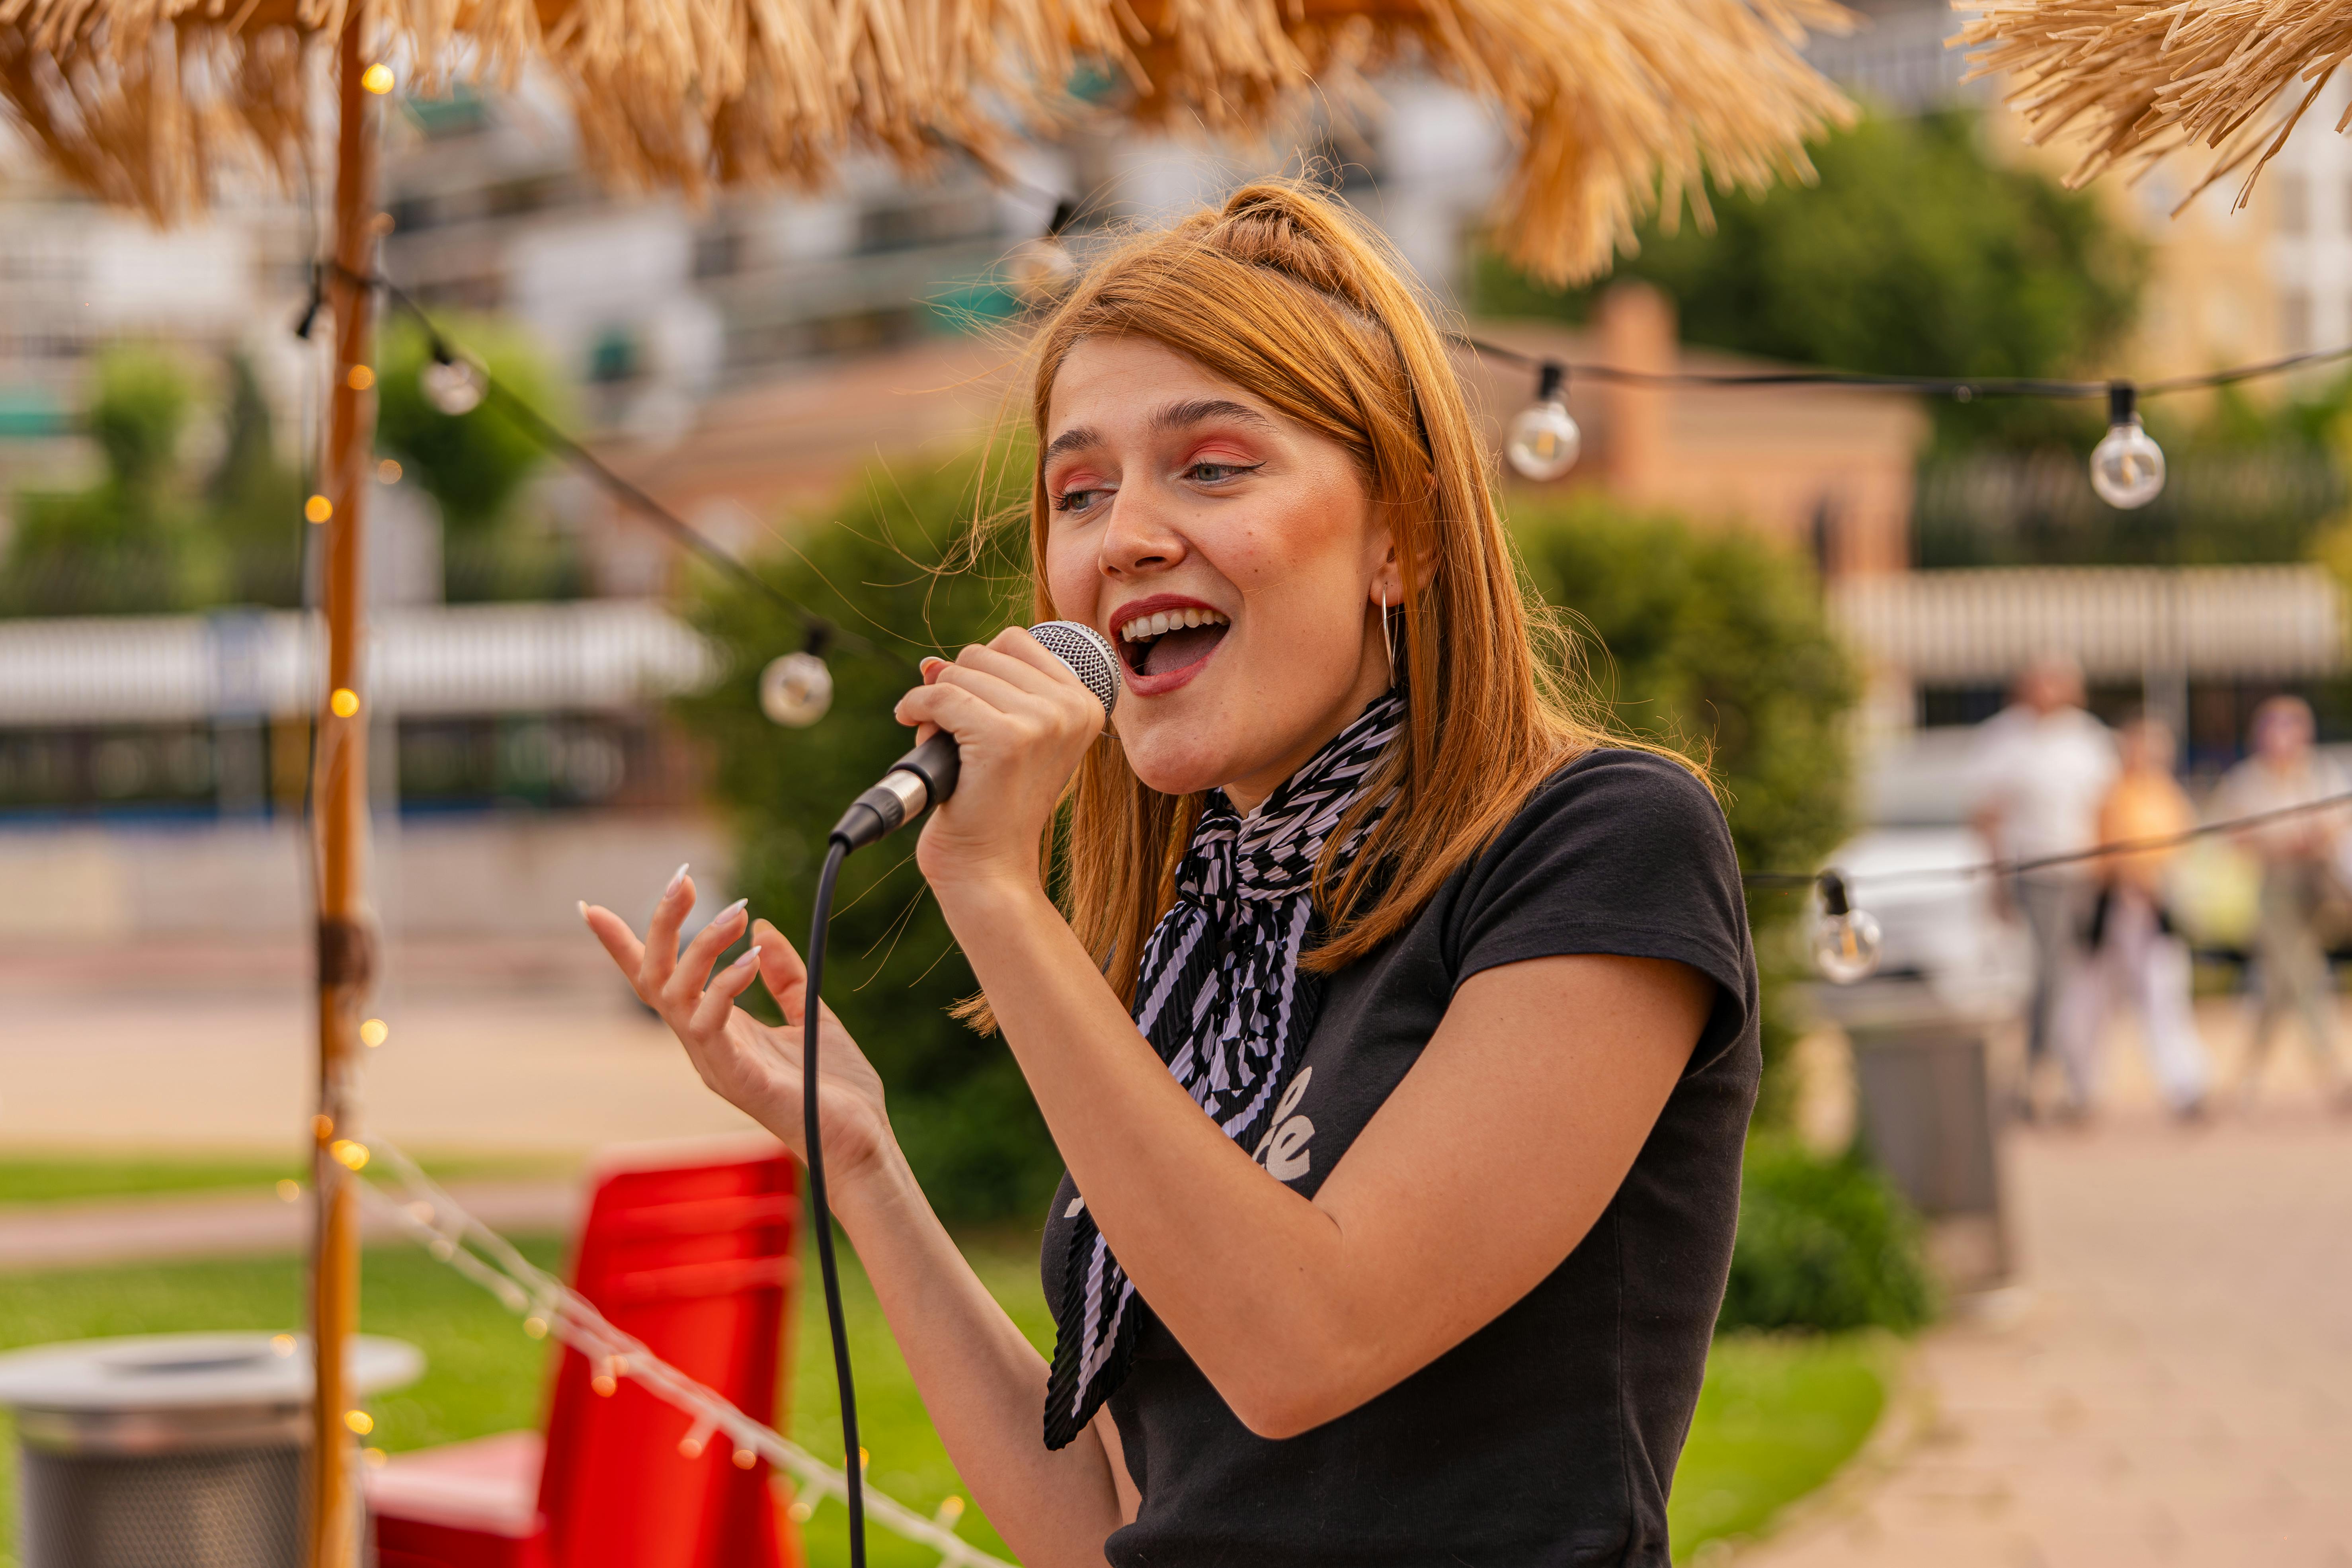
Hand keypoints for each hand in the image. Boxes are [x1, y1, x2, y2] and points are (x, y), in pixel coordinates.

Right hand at [582, 869, 897, 1191]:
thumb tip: (762, 927)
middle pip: (656, 978)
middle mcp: (703, 1044)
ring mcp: (713, 1062)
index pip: (659, 980)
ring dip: (702, 946)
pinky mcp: (733, 1078)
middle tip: (682, 878)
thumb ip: (785, 975)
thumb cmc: (835, 1088)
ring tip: (738, 911)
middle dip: (661, 925)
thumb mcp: (810, 1014)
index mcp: (716, 1029)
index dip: (624, 946)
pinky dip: (724, 986)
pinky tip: (751, 959)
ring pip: (675, 994)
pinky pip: (709, 1024)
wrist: (861, 1141)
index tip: (589, 908)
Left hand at [893, 627, 1108, 894]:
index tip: (971, 704)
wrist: (989, 868)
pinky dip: (914, 707)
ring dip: (936, 702)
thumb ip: (981, 691)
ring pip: (959, 673)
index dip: (980, 668)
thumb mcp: (1004, 735)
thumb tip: (930, 663)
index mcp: (1083, 704)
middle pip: (984, 654)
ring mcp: (1041, 722)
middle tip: (956, 732)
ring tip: (946, 743)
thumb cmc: (993, 806)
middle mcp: (1069, 709)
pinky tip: (911, 724)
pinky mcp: (1004, 738)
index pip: (1015, 642)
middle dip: (957, 686)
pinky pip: (940, 696)